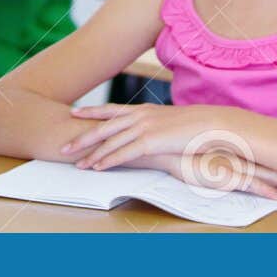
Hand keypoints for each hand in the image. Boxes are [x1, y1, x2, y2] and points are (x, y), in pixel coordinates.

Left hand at [61, 104, 259, 172]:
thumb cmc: (195, 126)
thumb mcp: (171, 122)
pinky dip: (108, 160)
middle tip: (64, 145)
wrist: (213, 124)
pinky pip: (124, 153)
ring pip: (110, 141)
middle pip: (104, 126)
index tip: (74, 112)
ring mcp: (145, 127)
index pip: (111, 110)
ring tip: (77, 163)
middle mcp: (140, 115)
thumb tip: (150, 134)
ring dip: (92, 153)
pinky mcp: (151, 141)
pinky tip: (97, 167)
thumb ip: (156, 126)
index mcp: (144, 109)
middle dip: (82, 136)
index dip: (91, 112)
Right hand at [123, 151, 276, 201]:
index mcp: (241, 150)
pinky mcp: (223, 174)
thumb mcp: (210, 155)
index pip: (275, 160)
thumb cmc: (184, 151)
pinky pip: (251, 185)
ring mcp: (234, 165)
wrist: (163, 145)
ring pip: (271, 177)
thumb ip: (225, 160)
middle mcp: (242, 156)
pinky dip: (268, 192)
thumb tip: (238, 168)